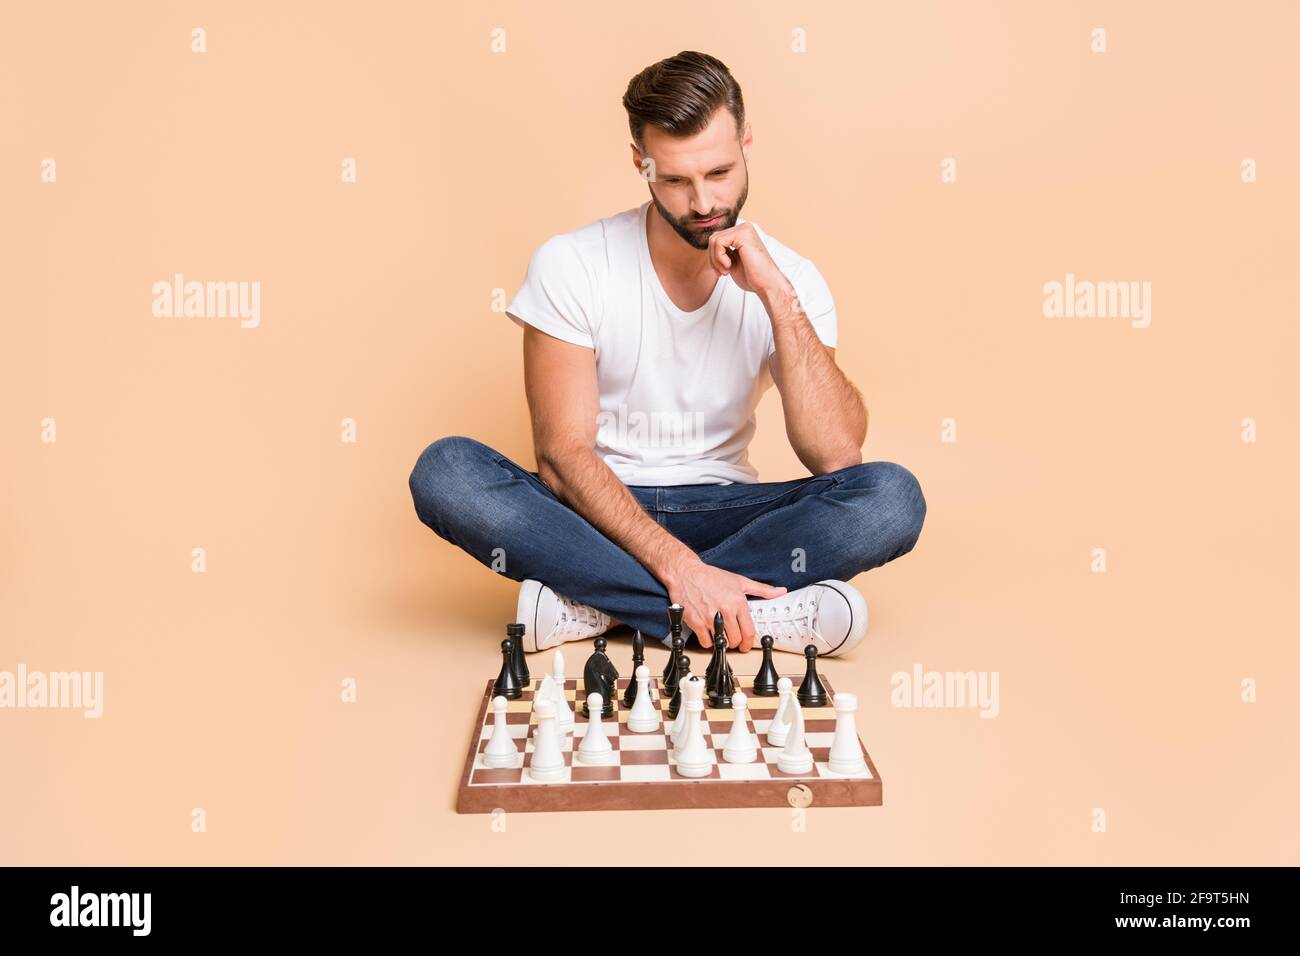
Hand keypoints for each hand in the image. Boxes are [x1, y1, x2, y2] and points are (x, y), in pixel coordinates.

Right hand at [663, 556, 785, 652]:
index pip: (749, 631)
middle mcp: (725, 611)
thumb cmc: (711, 576)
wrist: (686, 573)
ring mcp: (710, 618)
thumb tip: (780, 591)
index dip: (748, 643)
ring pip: (721, 642)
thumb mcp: (739, 581)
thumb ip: (762, 589)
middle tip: (732, 638)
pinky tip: (708, 632)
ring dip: (721, 641)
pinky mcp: (696, 622)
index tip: (746, 646)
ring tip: (720, 633)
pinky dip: (707, 641)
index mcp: (738, 602)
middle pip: (736, 640)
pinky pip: (706, 642)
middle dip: (735, 642)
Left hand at [706, 222, 791, 297]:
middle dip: (713, 258)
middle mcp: (744, 227)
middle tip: (723, 272)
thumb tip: (709, 245)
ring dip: (716, 259)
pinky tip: (729, 266)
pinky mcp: (743, 234)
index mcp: (742, 233)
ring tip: (726, 270)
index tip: (722, 271)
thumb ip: (722, 252)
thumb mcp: (732, 261)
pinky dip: (719, 257)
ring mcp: (744, 229)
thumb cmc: (753, 276)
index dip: (714, 257)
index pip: (717, 239)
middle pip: (713, 238)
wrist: (767, 284)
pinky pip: (718, 242)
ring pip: (714, 240)